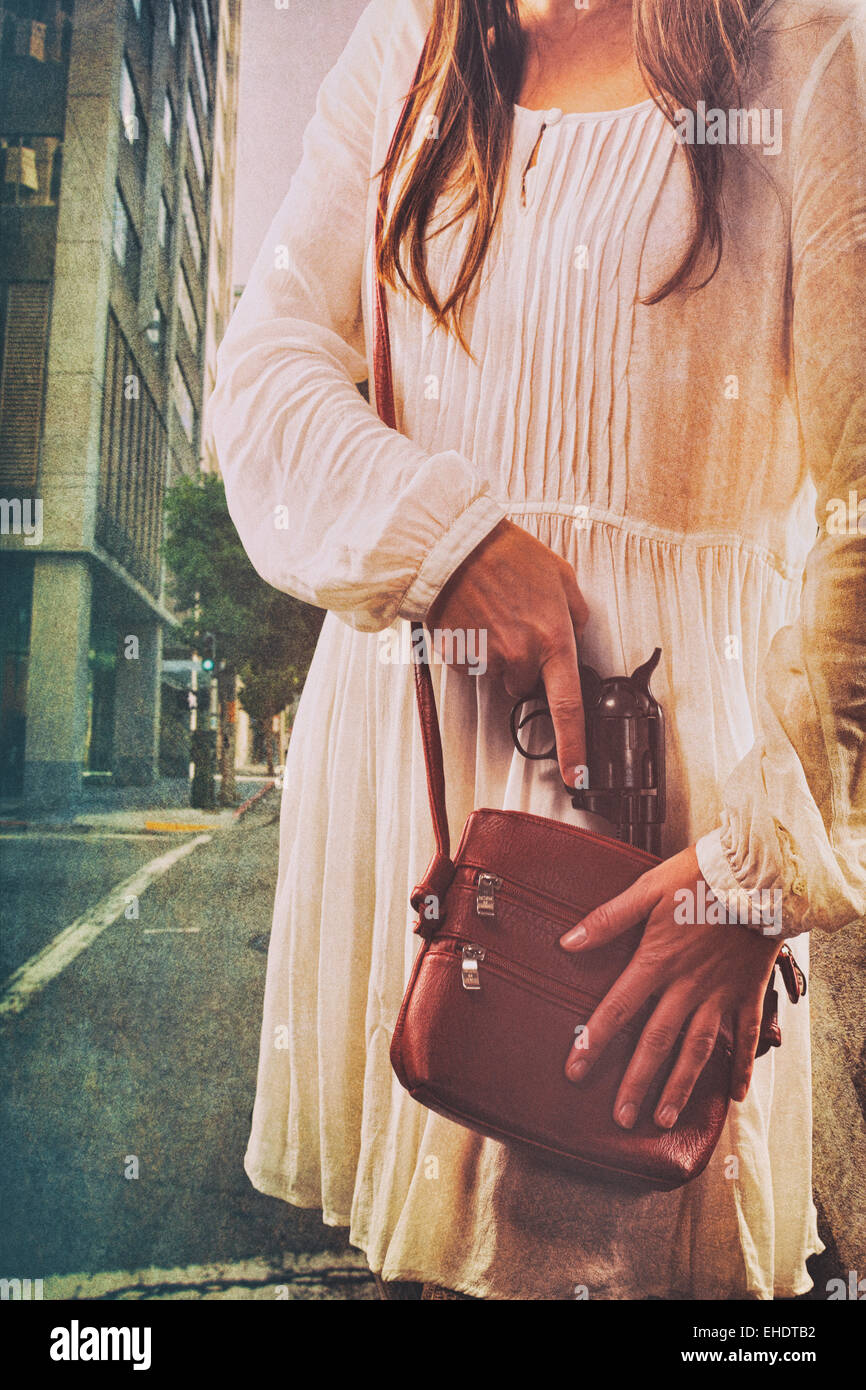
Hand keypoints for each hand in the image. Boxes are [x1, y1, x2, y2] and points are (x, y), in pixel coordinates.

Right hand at [426, 519, 589, 784]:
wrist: (453, 544)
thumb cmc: (507, 553)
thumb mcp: (560, 575)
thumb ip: (575, 612)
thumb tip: (575, 632)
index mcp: (552, 639)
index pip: (567, 706)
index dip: (574, 747)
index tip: (578, 777)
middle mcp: (520, 656)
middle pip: (524, 684)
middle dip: (523, 662)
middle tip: (515, 621)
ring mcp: (487, 659)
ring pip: (498, 672)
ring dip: (498, 652)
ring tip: (492, 612)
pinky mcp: (458, 657)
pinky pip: (473, 663)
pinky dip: (473, 646)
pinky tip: (473, 616)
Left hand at [559, 847, 779, 1126]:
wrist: (759, 874)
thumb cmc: (699, 877)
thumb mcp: (647, 889)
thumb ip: (608, 919)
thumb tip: (567, 943)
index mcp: (656, 961)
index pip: (617, 1009)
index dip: (593, 1042)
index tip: (574, 1072)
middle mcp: (686, 986)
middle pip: (656, 1042)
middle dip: (636, 1083)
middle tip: (621, 1119)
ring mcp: (719, 993)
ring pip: (697, 1049)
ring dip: (680, 1085)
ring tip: (664, 1118)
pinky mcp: (747, 991)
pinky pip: (745, 1036)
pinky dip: (741, 1066)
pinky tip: (735, 1095)